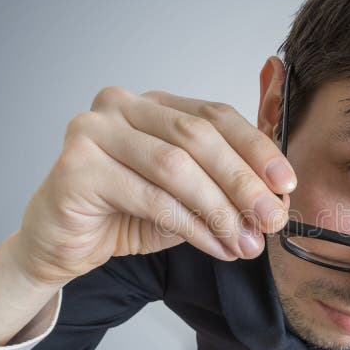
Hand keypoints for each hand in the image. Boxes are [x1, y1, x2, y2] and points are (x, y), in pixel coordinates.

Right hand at [14, 86, 295, 285]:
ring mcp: (94, 131)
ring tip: (246, 241)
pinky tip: (216, 245)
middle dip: (243, 181)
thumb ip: (225, 184)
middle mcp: (122, 106)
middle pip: (198, 137)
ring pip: (177, 167)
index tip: (286, 184)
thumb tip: (279, 196)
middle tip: (272, 219)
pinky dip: (192, 226)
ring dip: (221, 209)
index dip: (256, 148)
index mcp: (154, 104)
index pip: (216, 115)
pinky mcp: (78, 167)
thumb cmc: (125, 213)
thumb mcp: (188, 195)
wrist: (63, 243)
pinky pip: (151, 197)